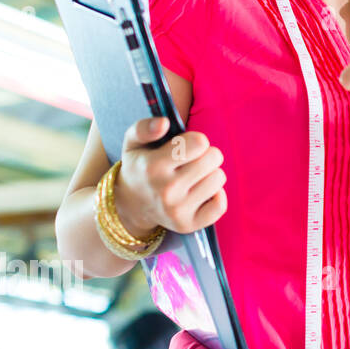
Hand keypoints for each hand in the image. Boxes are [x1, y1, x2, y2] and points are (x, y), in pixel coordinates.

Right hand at [114, 116, 227, 235]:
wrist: (129, 206)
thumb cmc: (139, 167)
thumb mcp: (133, 143)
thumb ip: (145, 127)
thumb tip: (164, 123)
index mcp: (153, 166)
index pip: (199, 143)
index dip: (196, 140)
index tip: (185, 146)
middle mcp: (166, 190)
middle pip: (214, 158)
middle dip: (205, 155)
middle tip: (190, 162)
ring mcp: (178, 211)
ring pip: (219, 178)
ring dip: (210, 174)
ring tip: (192, 178)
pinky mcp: (188, 225)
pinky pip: (220, 205)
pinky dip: (215, 196)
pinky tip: (199, 193)